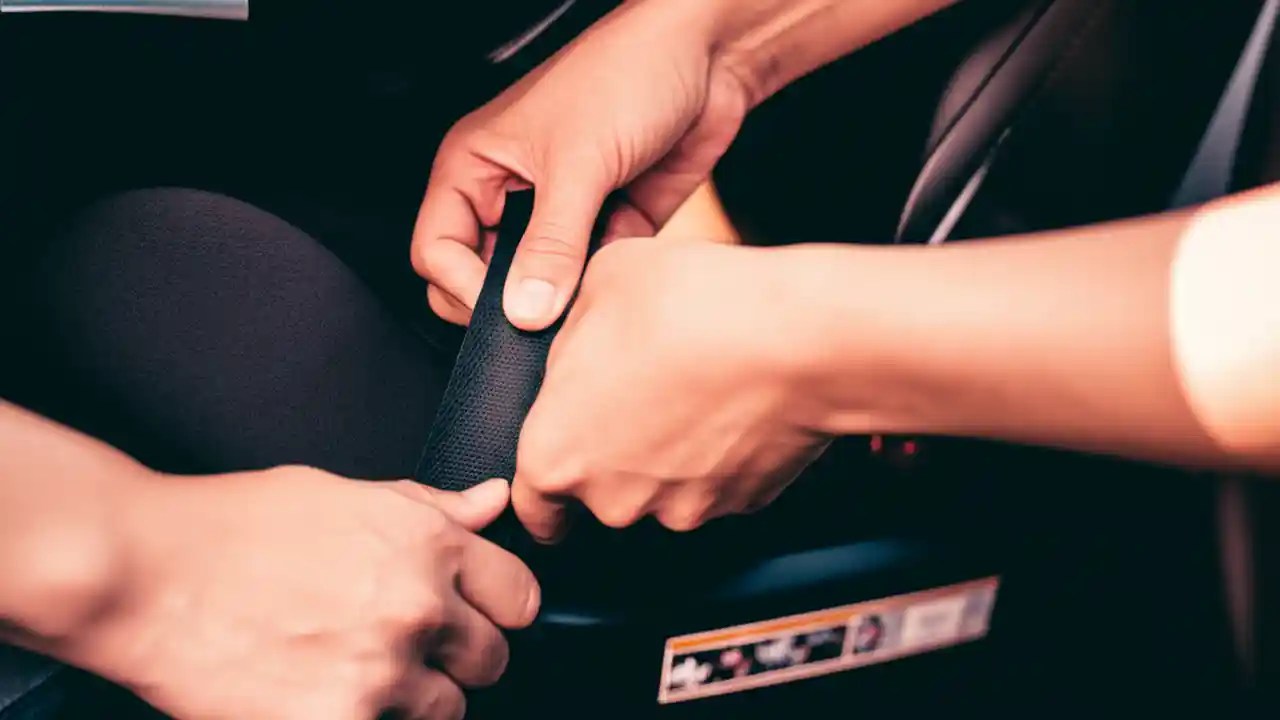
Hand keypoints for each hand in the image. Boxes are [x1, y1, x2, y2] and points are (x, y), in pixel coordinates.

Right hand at [77, 469, 537, 719]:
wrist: (145, 574)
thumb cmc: (233, 526)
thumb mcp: (344, 494)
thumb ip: (431, 506)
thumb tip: (491, 503)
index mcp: (427, 544)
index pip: (520, 597)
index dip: (496, 608)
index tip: (474, 616)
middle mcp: (419, 607)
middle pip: (491, 660)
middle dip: (457, 657)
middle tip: (402, 648)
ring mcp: (383, 671)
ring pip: (446, 710)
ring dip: (413, 699)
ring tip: (354, 673)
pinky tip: (324, 698)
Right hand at [411, 0, 750, 329]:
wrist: (708, 56)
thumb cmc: (627, 73)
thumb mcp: (579, 163)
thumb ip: (551, 246)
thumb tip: (523, 313)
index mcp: (476, 166)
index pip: (436, 250)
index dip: (459, 287)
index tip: (504, 313)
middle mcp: (513, 194)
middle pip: (485, 278)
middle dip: (513, 302)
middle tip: (546, 312)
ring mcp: (562, 214)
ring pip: (545, 285)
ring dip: (569, 291)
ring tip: (592, 273)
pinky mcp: (609, 226)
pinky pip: (595, 276)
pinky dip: (609, 275)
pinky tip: (626, 247)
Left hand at [511, 238, 831, 540]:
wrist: (794, 337)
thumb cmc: (690, 307)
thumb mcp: (597, 285)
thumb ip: (568, 334)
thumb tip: (574, 348)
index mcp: (558, 454)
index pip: (529, 505)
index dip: (541, 488)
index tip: (558, 468)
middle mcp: (613, 499)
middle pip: (599, 494)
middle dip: (612, 453)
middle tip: (638, 392)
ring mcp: (682, 508)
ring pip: (660, 489)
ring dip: (667, 453)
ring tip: (692, 386)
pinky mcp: (742, 503)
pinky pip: (716, 482)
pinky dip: (719, 454)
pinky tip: (730, 402)